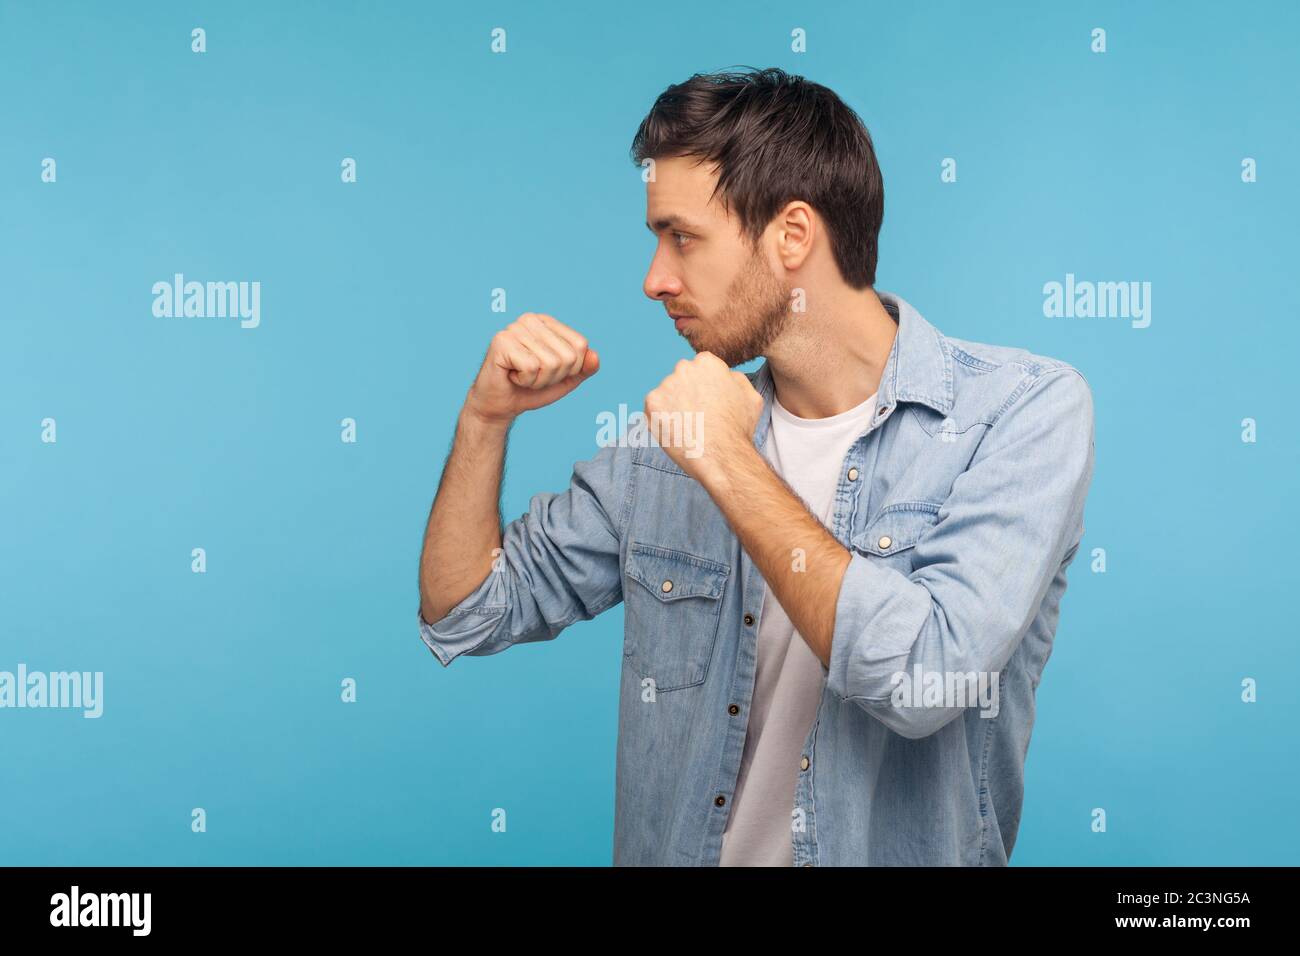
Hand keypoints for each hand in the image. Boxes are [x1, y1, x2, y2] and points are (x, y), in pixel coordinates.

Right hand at [465, 313, 599, 425]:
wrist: (500, 405)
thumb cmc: (531, 390)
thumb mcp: (565, 380)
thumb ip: (583, 368)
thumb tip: (595, 356)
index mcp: (547, 323)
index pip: (580, 345)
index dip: (571, 369)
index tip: (549, 372)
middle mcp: (531, 320)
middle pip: (567, 356)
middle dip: (553, 377)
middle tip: (533, 377)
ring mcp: (514, 328)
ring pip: (550, 363)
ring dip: (538, 380)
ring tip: (522, 377)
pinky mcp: (501, 342)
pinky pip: (531, 367)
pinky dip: (525, 381)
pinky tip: (512, 376)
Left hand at [644, 352, 762, 483]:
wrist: (721, 456)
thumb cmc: (738, 428)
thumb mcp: (751, 395)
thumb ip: (735, 378)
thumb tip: (726, 374)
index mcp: (707, 362)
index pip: (700, 369)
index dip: (705, 389)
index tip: (709, 404)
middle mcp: (684, 368)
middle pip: (681, 379)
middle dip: (687, 394)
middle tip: (698, 417)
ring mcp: (666, 385)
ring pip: (667, 394)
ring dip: (673, 407)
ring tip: (688, 428)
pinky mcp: (652, 403)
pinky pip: (654, 410)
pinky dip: (661, 420)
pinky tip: (676, 431)